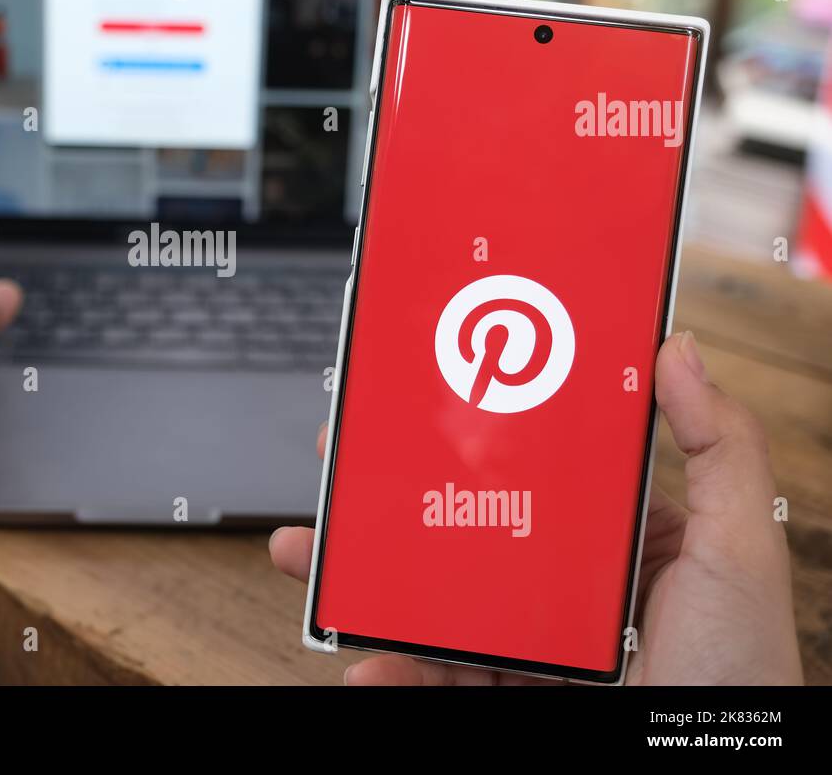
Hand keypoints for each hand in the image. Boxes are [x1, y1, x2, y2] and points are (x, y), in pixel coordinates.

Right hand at [270, 332, 803, 684]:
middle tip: (337, 469)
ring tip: (308, 557)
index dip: (463, 439)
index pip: (524, 476)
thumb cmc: (740, 675)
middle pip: (456, 535)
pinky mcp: (503, 697)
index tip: (414, 407)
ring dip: (360, 582)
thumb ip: (721, 452)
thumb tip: (677, 353)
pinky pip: (432, 677)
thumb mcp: (739, 550)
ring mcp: (526, 648)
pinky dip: (389, 672)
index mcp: (610, 545)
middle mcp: (560, 593)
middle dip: (385, 503)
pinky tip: (363, 663)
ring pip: (428, 605)